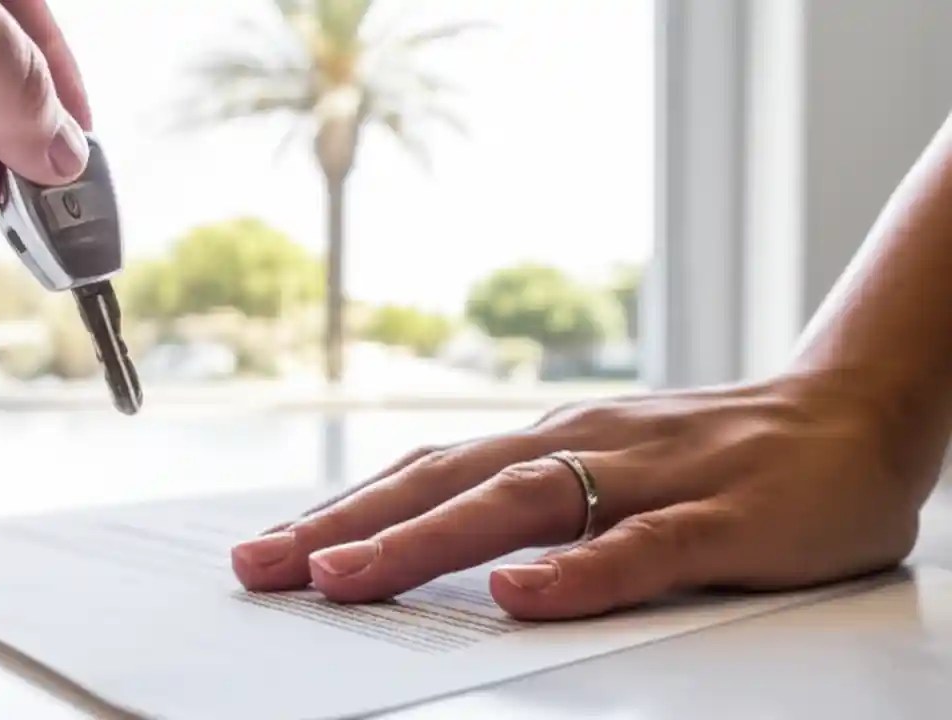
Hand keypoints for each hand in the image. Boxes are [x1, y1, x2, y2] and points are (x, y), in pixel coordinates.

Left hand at [232, 372, 937, 618]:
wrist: (851, 411)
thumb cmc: (712, 453)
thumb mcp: (606, 470)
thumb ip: (529, 498)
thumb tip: (426, 532)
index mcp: (550, 440)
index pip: (426, 472)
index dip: (340, 510)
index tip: (264, 550)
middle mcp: (581, 445)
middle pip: (446, 483)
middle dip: (347, 526)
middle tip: (263, 568)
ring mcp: (649, 476)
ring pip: (522, 504)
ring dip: (426, 541)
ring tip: (346, 576)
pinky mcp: (722, 516)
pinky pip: (642, 546)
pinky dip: (577, 572)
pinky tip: (520, 596)